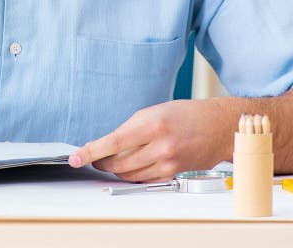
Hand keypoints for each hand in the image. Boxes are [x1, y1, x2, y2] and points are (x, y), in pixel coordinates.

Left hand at [68, 98, 228, 181]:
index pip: (113, 142)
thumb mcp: (153, 112)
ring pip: (129, 174)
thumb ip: (130, 129)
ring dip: (116, 169)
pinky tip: (132, 165)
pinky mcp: (172, 173)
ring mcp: (167, 162)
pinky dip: (133, 174)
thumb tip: (107, 145)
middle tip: (95, 158)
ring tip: (113, 160)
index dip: (91, 152)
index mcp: (152, 124)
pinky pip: (143, 179)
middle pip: (118, 163)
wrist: (216, 126)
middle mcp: (160, 145)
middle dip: (102, 162)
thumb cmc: (184, 114)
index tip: (76, 158)